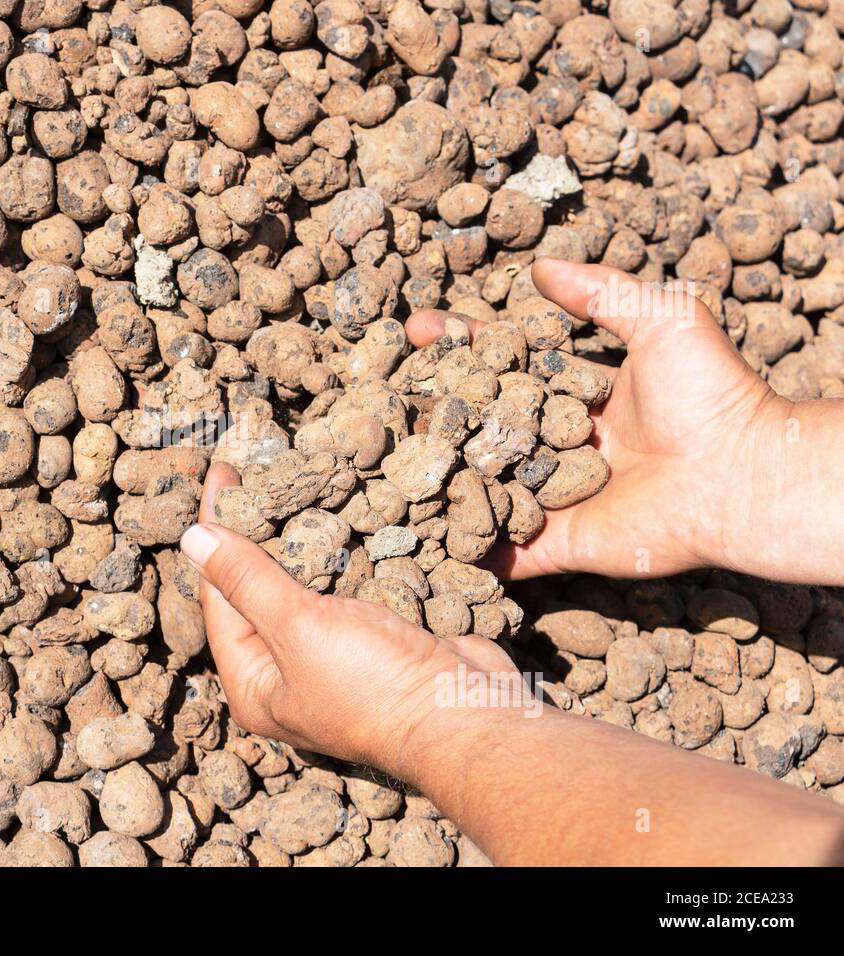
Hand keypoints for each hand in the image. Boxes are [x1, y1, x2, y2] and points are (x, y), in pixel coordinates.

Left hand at [181, 462, 519, 774]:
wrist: (467, 718)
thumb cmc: (372, 683)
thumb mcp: (297, 627)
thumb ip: (245, 579)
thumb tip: (191, 539)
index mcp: (254, 684)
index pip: (218, 596)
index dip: (216, 533)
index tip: (223, 473)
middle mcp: (289, 675)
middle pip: (259, 591)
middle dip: (258, 533)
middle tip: (256, 472)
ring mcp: (337, 660)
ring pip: (308, 587)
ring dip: (305, 539)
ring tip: (295, 483)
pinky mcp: (379, 643)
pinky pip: (351, 589)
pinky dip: (348, 554)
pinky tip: (346, 514)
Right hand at [409, 258, 790, 579]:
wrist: (740, 473)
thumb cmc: (710, 393)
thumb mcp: (662, 318)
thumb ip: (601, 291)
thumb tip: (540, 267)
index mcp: (580, 393)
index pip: (506, 363)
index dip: (461, 344)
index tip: (416, 328)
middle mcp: (561, 443)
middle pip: (484, 422)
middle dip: (435, 404)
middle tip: (384, 387)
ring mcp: (556, 496)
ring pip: (483, 483)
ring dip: (437, 471)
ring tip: (382, 455)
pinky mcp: (559, 543)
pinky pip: (503, 550)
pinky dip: (466, 546)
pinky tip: (415, 531)